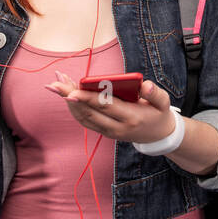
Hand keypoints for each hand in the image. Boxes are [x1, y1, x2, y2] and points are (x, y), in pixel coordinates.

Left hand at [46, 73, 178, 144]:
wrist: (159, 136)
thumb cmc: (159, 114)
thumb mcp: (163, 103)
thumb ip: (155, 93)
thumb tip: (145, 85)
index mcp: (131, 118)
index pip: (105, 107)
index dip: (87, 99)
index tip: (71, 92)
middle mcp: (116, 128)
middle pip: (88, 112)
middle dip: (69, 97)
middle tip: (54, 83)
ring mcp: (108, 132)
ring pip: (83, 117)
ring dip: (68, 101)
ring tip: (57, 82)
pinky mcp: (104, 131)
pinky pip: (84, 120)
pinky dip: (73, 107)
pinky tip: (66, 93)